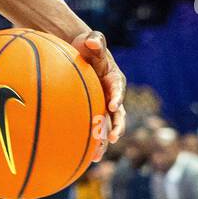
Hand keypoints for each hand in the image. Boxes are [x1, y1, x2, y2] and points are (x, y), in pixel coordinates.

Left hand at [73, 29, 125, 153]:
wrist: (79, 54)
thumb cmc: (85, 46)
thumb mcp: (91, 40)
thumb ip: (95, 41)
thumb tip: (92, 41)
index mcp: (114, 78)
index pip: (118, 88)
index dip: (117, 96)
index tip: (113, 105)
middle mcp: (113, 95)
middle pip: (118, 114)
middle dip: (117, 126)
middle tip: (112, 137)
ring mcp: (104, 106)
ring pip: (108, 126)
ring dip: (104, 141)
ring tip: (98, 155)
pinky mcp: (96, 113)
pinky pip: (97, 129)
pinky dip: (95, 142)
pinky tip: (89, 158)